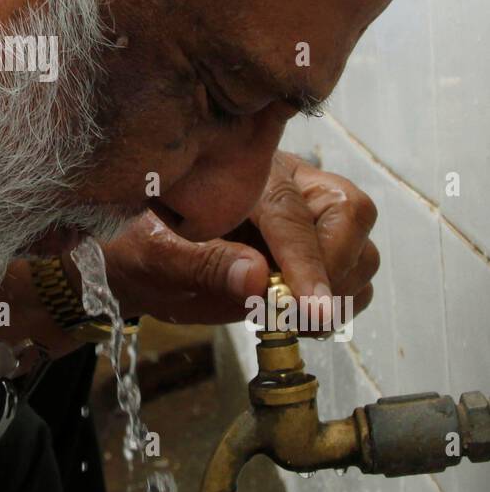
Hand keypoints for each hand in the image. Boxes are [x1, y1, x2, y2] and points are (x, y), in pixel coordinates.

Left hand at [101, 151, 379, 327]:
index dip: (306, 262)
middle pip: (348, 211)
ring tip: (293, 318)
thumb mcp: (149, 255)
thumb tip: (256, 279)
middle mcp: (284, 185)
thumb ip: (200, 264)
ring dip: (341, 290)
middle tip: (298, 313)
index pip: (291, 212)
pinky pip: (355, 273)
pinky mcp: (314, 247)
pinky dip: (341, 302)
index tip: (310, 308)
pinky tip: (300, 319)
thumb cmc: (134, 246)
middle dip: (333, 268)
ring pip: (361, 243)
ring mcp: (305, 214)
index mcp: (241, 172)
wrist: (132, 258)